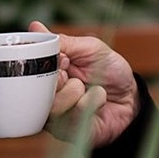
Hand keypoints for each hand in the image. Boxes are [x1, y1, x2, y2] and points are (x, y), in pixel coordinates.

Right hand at [31, 22, 139, 153]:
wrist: (131, 100)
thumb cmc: (110, 72)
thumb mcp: (90, 48)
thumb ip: (62, 42)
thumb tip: (34, 26)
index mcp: (46, 72)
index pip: (27, 65)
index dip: (42, 60)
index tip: (63, 59)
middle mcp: (44, 93)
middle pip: (33, 86)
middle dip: (58, 77)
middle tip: (72, 73)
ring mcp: (52, 114)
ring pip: (52, 102)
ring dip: (75, 90)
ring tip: (87, 87)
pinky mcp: (64, 131)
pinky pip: (71, 114)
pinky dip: (90, 101)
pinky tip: (98, 99)